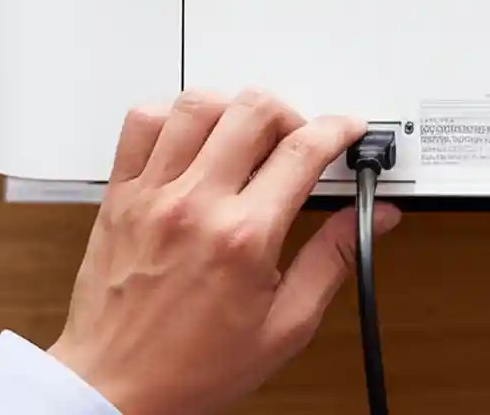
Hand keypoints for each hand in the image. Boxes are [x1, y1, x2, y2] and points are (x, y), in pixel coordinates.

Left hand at [48, 90, 400, 413]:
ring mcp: (153, 195)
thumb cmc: (192, 368)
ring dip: (234, 109)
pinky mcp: (120, 195)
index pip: (304, 150)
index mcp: (243, 238)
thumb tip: (374, 219)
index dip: (338, 129)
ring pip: (198, 104)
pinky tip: (192, 139)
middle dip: (291, 114)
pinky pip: (142, 122)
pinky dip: (173, 115)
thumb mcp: (286, 325)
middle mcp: (195, 205)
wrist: (115, 388)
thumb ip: (334, 260)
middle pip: (254, 109)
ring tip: (247, 136)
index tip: (346, 131)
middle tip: (298, 141)